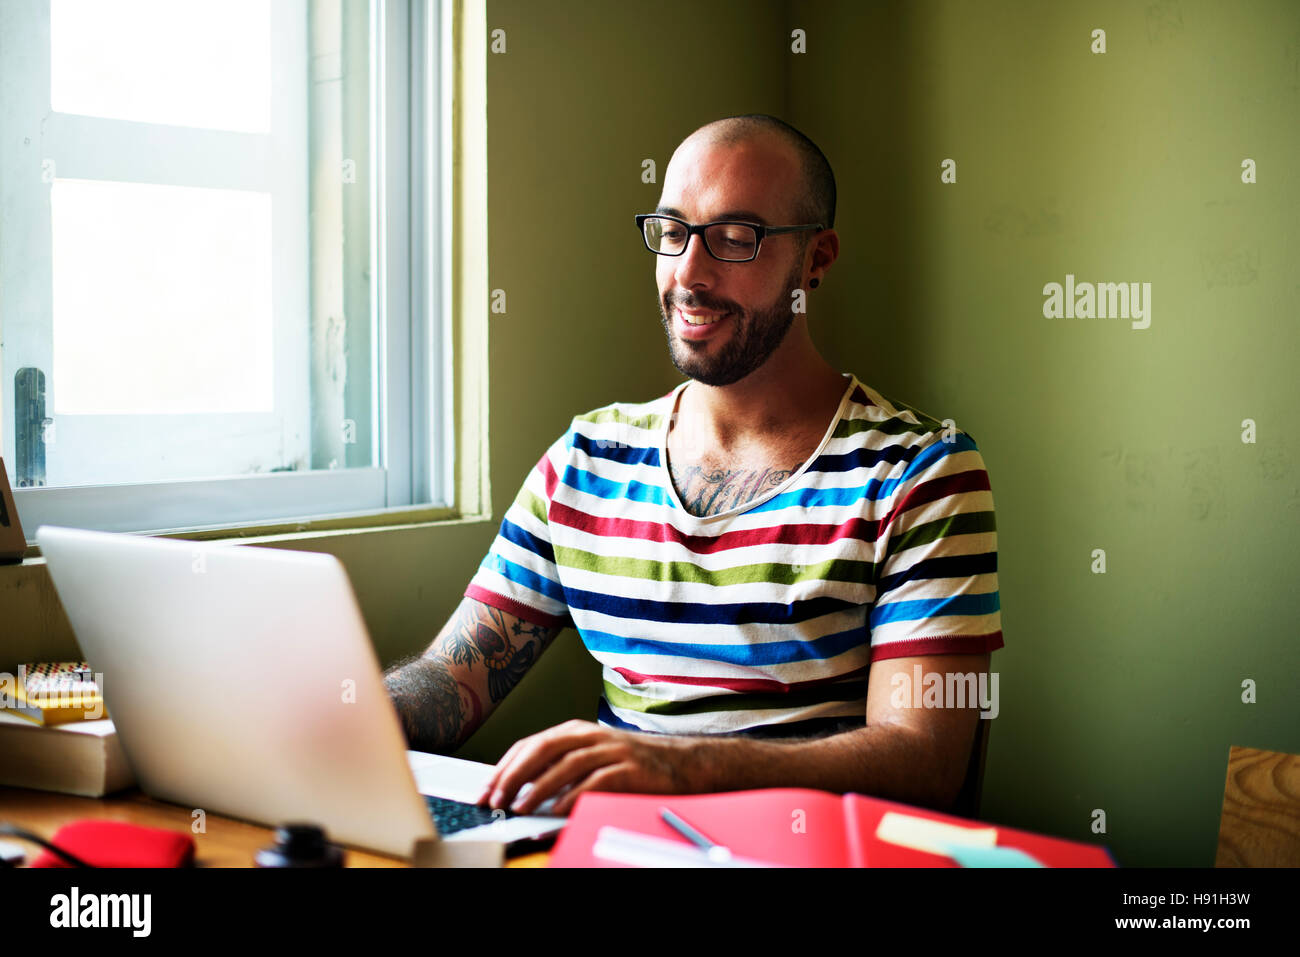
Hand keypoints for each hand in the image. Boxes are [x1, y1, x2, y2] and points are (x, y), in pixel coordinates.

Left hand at [475, 719, 693, 815]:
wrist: (683, 764)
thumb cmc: (633, 766)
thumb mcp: (592, 759)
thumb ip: (560, 769)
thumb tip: (519, 792)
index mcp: (577, 732)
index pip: (530, 744)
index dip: (504, 767)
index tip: (485, 789)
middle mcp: (591, 736)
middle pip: (543, 749)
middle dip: (513, 775)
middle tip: (495, 798)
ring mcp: (612, 750)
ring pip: (567, 764)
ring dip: (538, 787)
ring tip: (519, 807)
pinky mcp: (630, 768)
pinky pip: (596, 781)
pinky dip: (574, 796)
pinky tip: (557, 810)